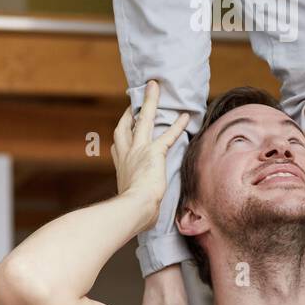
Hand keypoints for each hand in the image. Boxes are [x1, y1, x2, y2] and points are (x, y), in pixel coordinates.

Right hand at [110, 80, 189, 229]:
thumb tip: (144, 218)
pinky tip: (185, 115)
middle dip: (130, 111)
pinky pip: (168, 135)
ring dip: (150, 102)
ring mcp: (139, 151)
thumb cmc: (132, 213)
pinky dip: (177, 125)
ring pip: (144, 119)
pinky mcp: (154, 152)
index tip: (124, 125)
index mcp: (121, 167)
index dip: (122, 135)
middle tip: (134, 99)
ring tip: (154, 86)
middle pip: (125, 126)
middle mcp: (126, 155)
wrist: (132, 210)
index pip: (119, 146)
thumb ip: (137, 202)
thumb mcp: (131, 204)